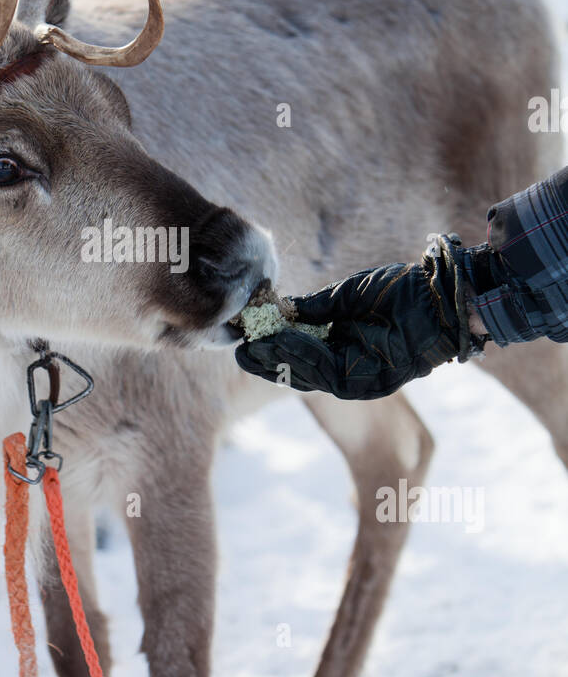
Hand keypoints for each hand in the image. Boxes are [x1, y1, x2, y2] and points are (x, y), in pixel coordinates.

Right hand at [234, 234, 484, 399]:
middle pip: (298, 370)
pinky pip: (327, 372)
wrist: (436, 297)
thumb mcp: (345, 296)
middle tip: (240, 351)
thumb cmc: (398, 292)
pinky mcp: (369, 384)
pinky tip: (283, 343)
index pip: (299, 352)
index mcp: (340, 344)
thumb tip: (280, 310)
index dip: (272, 345)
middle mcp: (347, 365)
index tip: (247, 335)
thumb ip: (314, 308)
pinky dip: (303, 357)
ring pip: (308, 374)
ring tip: (256, 346)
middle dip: (268, 361)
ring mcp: (358, 377)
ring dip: (280, 359)